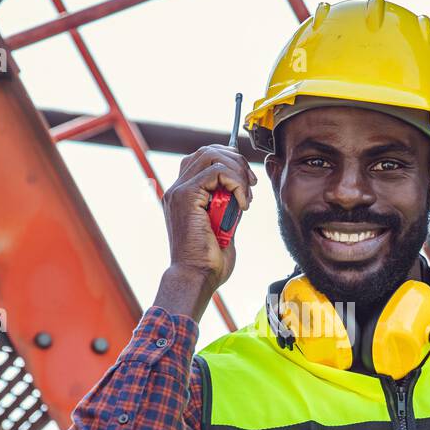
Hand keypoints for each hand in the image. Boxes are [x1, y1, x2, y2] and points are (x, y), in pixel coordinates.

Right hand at [155, 144, 255, 320]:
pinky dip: (236, 183)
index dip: (229, 162)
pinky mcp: (186, 196)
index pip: (204, 159)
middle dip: (237, 163)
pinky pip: (216, 171)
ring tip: (246, 197)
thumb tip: (242, 189)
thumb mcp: (224, 226)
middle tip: (251, 185)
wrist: (196, 277)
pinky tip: (242, 204)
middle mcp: (178, 189)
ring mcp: (179, 191)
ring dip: (237, 172)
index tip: (248, 183)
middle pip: (208, 151)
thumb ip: (228, 205)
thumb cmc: (209, 261)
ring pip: (212, 156)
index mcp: (184, 195)